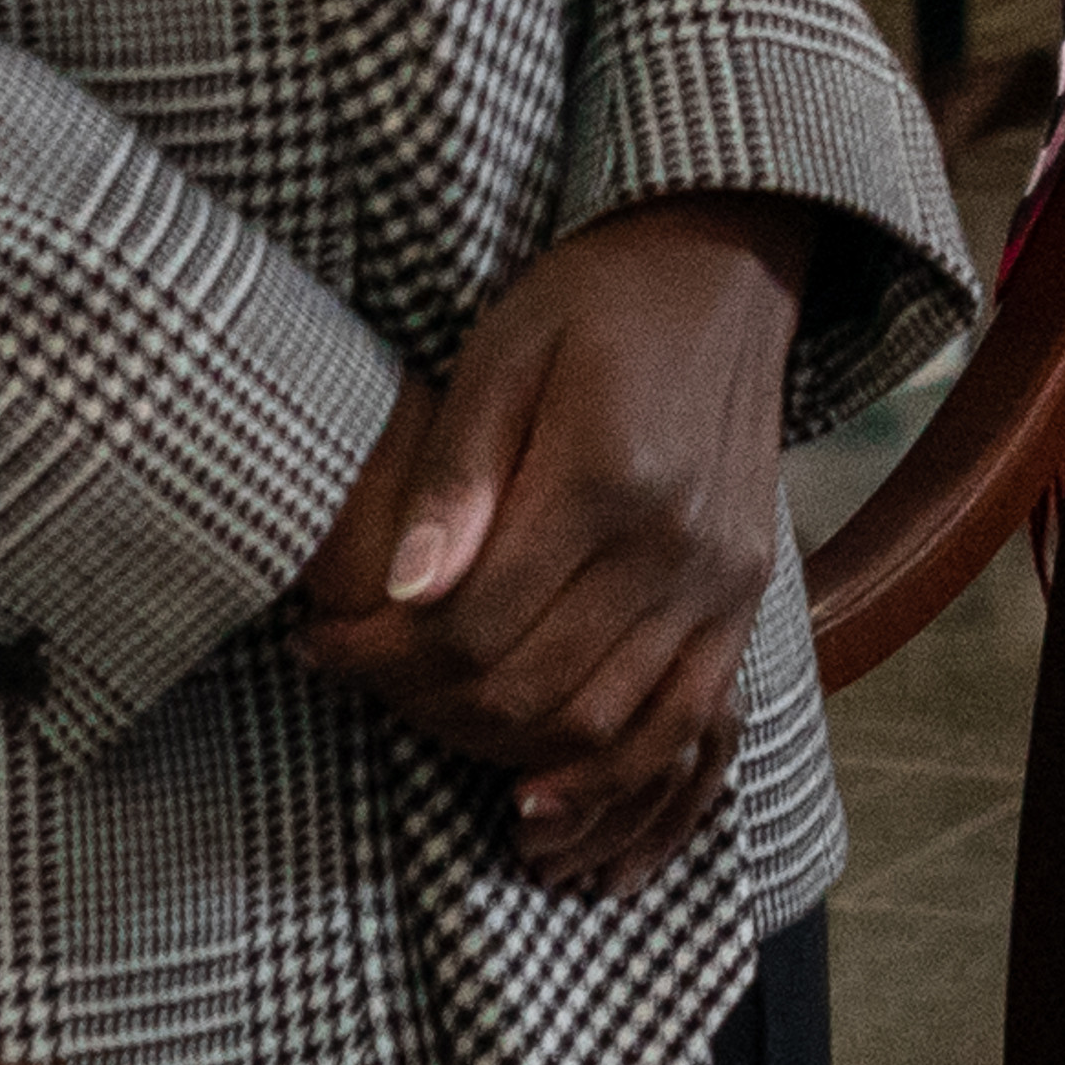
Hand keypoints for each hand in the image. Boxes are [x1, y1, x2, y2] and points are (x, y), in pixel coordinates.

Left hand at [295, 201, 809, 891]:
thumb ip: (454, 476)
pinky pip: (684, 726)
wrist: (724, 269)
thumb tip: (401, 592)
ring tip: (423, 719)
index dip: (376, 655)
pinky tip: (538, 796)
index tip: (318, 642)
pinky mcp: (747, 600)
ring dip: (498, 750)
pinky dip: (611, 778)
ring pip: (600, 726)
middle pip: (528, 688)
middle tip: (357, 677)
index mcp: (605, 476)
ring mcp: (722, 582)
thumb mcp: (502, 352)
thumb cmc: (594, 299)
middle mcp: (676, 546)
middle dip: (419, 705)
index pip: (469, 624)